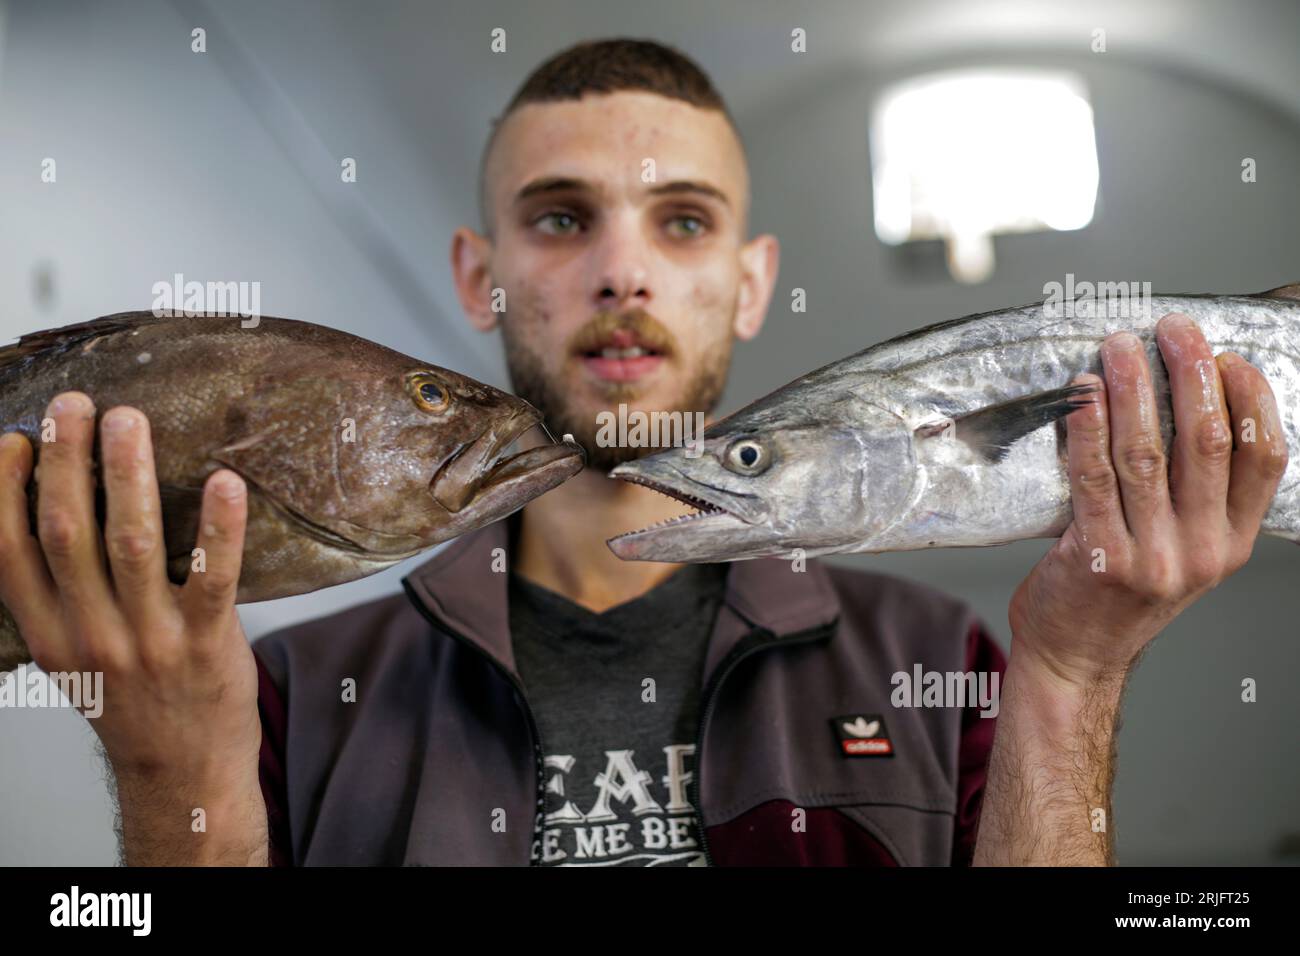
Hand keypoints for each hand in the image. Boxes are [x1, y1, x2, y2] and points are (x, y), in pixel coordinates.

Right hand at [0, 392, 265, 862]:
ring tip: (127, 420)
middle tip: (75, 404)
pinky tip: (225, 483)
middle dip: (65, 462)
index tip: (15, 439)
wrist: (182, 771)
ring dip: (127, 476)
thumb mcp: (73, 657)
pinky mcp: (206, 645)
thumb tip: (50, 511)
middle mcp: (89, 635)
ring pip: (130, 545)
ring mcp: (149, 640)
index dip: (4, 493)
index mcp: (49, 633)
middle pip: (66, 534)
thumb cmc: (131, 700)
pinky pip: (214, 578)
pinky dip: (218, 529)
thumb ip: (57, 597)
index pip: (9, 553)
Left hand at [1009, 313, 1287, 689]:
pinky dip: (1086, 429)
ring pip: (1147, 453)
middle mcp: (1202, 550)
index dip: (1250, 396)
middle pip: (1208, 442)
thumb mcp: (1182, 550)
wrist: (1075, 656)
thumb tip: (1184, 402)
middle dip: (1190, 372)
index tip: (1225, 354)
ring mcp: (1151, 558)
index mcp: (1233, 541)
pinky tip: (1081, 395)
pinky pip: (1092, 478)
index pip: (1265, 456)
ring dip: (1133, 389)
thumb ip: (1194, 495)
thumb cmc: (1120, 595)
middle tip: (1172, 329)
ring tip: (1119, 347)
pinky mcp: (1097, 559)